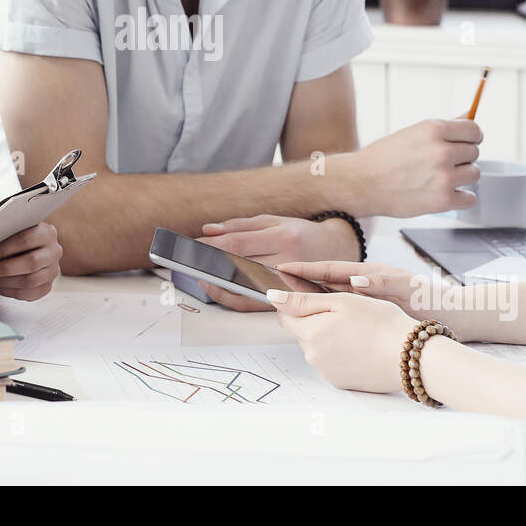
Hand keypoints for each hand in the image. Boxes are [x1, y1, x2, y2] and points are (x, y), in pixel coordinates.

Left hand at [0, 222, 61, 301]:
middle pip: (30, 263)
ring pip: (29, 281)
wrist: (24, 247)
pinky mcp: (47, 286)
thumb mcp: (7, 227)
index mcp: (47, 232)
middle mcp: (54, 251)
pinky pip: (28, 294)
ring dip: (3, 282)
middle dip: (2, 269)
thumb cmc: (12, 236)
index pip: (25, 240)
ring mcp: (53, 271)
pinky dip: (7, 291)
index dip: (2, 250)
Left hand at [195, 214, 359, 312]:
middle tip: (188, 262)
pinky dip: (230, 299)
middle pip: (237, 267)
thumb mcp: (274, 221)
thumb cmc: (303, 234)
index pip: (237, 244)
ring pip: (243, 289)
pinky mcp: (284, 299)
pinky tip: (217, 289)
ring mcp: (286, 284)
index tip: (192, 245)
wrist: (337, 250)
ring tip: (199, 276)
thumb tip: (209, 230)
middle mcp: (285, 262)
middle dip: (208, 264)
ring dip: (216, 285)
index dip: (211, 246)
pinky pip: (252, 305)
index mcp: (282, 238)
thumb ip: (239, 225)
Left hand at [267, 289, 418, 392]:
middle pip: (302, 332)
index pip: (286, 315)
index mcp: (309, 332)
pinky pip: (330, 362)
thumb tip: (272, 296)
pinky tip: (360, 347)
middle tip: (346, 314)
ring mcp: (325, 371)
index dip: (300, 304)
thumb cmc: (380, 324)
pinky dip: (340, 353)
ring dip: (328, 337)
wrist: (410, 357)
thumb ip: (302, 300)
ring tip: (357, 331)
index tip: (318, 300)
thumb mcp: (341, 301)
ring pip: (317, 347)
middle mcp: (312, 355)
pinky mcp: (339, 382)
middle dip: (316, 321)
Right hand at [275, 260, 426, 313]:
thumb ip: (383, 283)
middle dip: (300, 282)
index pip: (330, 270)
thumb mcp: (409, 289)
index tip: (282, 267)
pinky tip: (316, 322)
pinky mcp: (370, 312)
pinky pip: (342, 311)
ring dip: (310, 298)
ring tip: (288, 302)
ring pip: (331, 298)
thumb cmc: (432, 301)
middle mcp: (365, 284)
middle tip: (275, 285)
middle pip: (325, 282)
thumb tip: (356, 279)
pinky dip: (326, 313)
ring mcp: (366, 298)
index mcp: (370, 274)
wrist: (454, 316)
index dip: (305, 269)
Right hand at [353, 118, 482, 216]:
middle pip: (474, 152)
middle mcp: (441, 151)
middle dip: (461, 157)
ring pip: (474, 174)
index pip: (474, 130)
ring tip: (439, 178)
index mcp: (434, 129)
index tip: (464, 144)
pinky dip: (460, 198)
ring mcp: (444, 177)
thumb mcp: (412, 134)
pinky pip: (470, 198)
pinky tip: (444, 194)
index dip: (470, 137)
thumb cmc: (383, 158)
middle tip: (440, 164)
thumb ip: (444, 127)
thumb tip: (471, 115)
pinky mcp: (443, 200)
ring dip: (461, 177)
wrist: (361, 184)